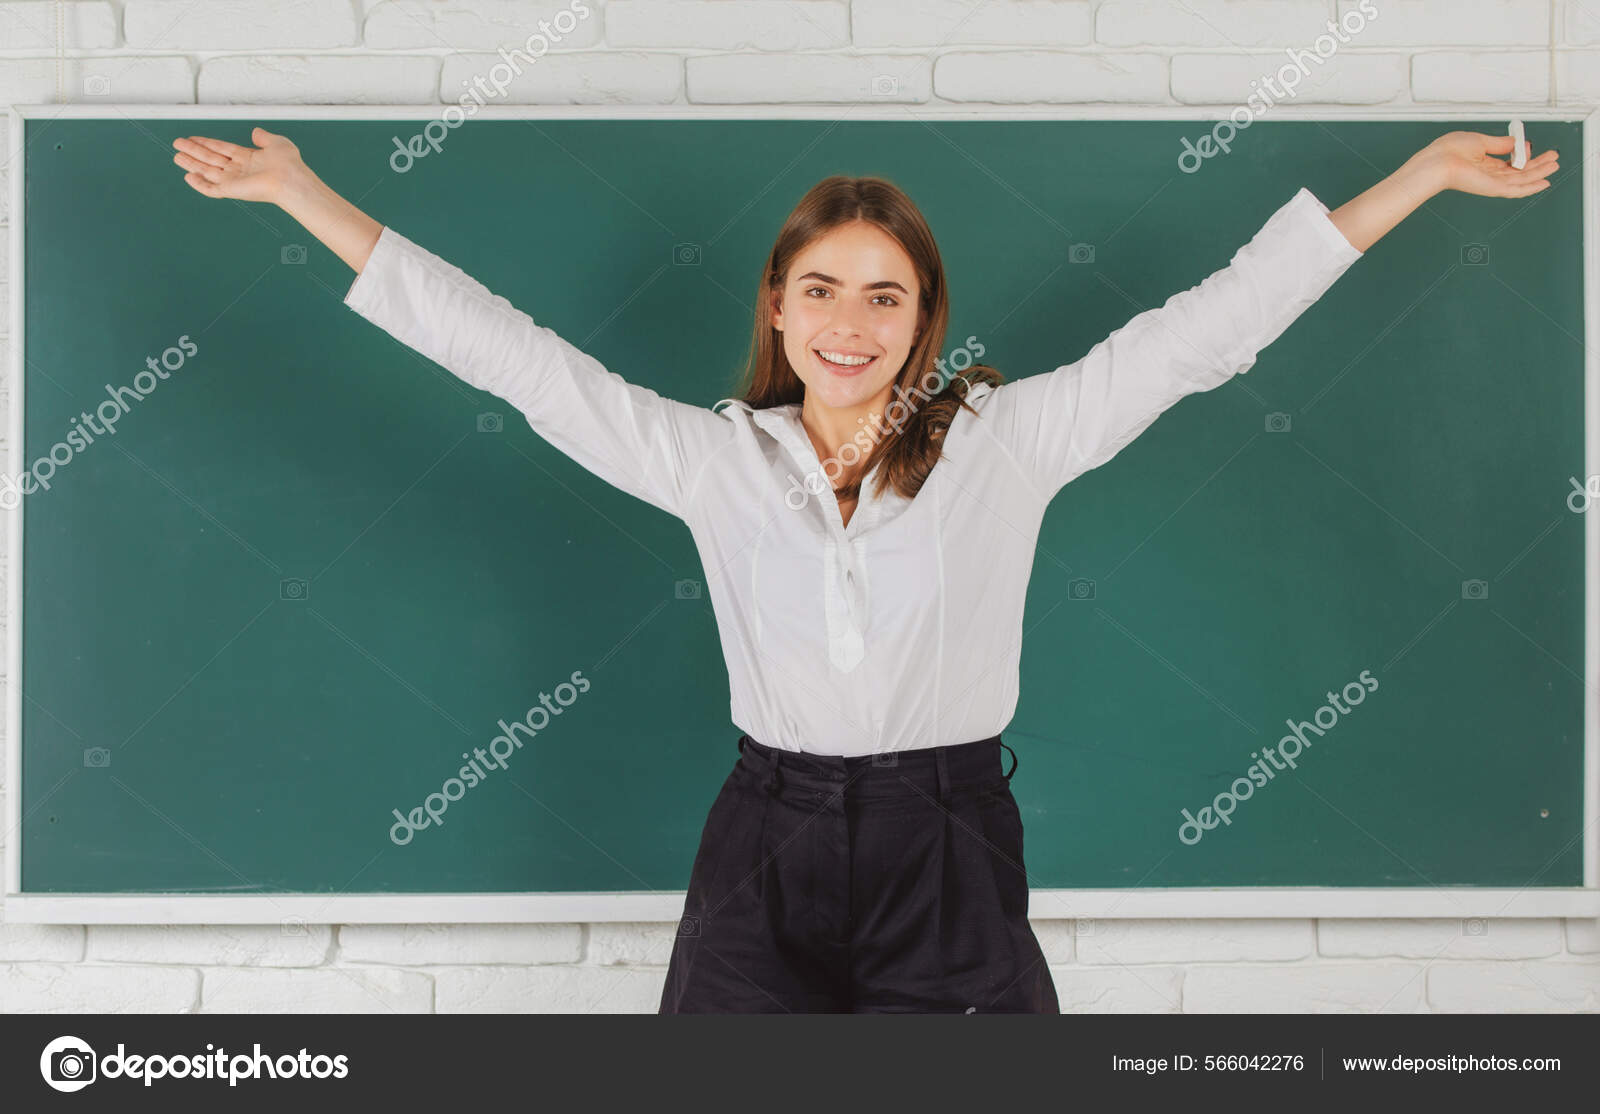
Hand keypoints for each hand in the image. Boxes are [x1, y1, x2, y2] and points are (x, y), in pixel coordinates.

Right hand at [171, 126, 310, 204]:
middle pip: (211, 158)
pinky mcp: (232, 191)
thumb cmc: (289, 164)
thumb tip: (256, 131)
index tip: (193, 138)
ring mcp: (235, 181)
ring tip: (176, 156)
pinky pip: (211, 189)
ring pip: (207, 171)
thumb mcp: (276, 142)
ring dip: (191, 163)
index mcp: (249, 158)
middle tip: (177, 144)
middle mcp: (240, 170)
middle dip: (193, 151)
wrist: (290, 180)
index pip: (222, 149)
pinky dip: (199, 184)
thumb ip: (264, 137)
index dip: (207, 143)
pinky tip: (188, 176)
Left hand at [1406, 130, 1558, 198]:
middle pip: (1518, 171)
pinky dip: (1531, 187)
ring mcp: (1490, 183)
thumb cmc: (1449, 151)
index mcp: (1482, 162)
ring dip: (1540, 173)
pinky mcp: (1492, 189)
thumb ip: (1500, 143)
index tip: (1534, 147)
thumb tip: (1516, 142)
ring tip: (1555, 166)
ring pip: (1521, 180)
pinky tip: (1544, 183)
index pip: (1508, 162)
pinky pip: (1516, 190)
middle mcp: (1487, 174)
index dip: (1524, 155)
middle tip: (1554, 158)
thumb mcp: (1480, 141)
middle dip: (1538, 164)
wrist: (1438, 163)